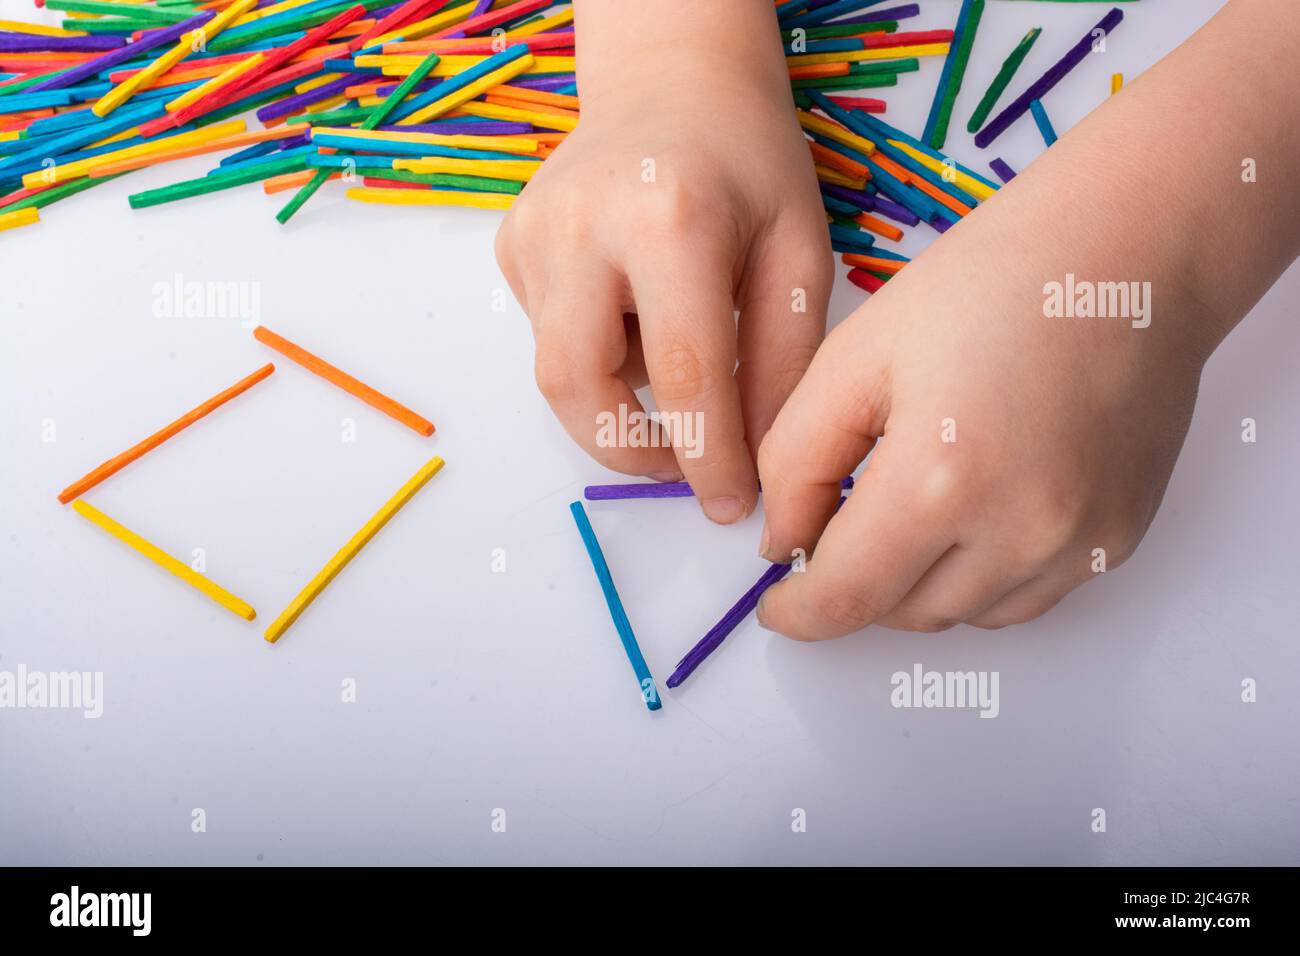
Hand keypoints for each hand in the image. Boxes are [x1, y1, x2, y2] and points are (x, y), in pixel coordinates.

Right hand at [494, 12, 831, 524]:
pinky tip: (634, 306)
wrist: (669, 78)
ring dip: (618, 396)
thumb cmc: (748, 161)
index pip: (682, 377)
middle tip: (685, 463)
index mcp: (668, 219)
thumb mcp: (797, 252)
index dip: (706, 458)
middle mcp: (580, 226)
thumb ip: (781, 362)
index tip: (730, 505)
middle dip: (629, 451)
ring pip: (558, 371)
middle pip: (577, 387)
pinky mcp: (509, 246)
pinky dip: (598, 352)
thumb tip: (752, 463)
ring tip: (672, 348)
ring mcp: (531, 235)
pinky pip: (550, 337)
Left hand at [755, 190, 1204, 637]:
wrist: (1131, 252)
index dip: (798, 613)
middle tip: (834, 527)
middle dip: (853, 585)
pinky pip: (1023, 597)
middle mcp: (1020, 531)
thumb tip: (783, 540)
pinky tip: (967, 511)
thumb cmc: (994, 282)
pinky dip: (978, 577)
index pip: (848, 597)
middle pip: (902, 614)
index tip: (776, 605)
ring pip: (962, 615)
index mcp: (942, 479)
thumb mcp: (855, 356)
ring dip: (916, 585)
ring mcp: (1079, 543)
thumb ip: (796, 460)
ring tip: (905, 507)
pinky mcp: (1117, 538)